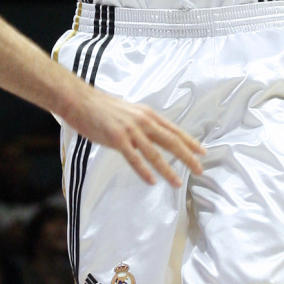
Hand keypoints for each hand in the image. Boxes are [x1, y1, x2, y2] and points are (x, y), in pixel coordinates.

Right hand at [64, 90, 203, 187]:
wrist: (80, 101)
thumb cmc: (102, 108)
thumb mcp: (130, 112)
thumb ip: (143, 123)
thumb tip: (154, 134)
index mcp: (147, 114)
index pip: (174, 130)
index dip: (190, 142)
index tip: (202, 152)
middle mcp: (143, 121)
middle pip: (171, 141)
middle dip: (187, 156)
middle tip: (200, 169)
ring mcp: (130, 130)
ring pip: (154, 153)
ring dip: (168, 169)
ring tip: (177, 182)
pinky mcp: (116, 138)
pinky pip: (133, 158)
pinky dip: (144, 170)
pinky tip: (152, 181)